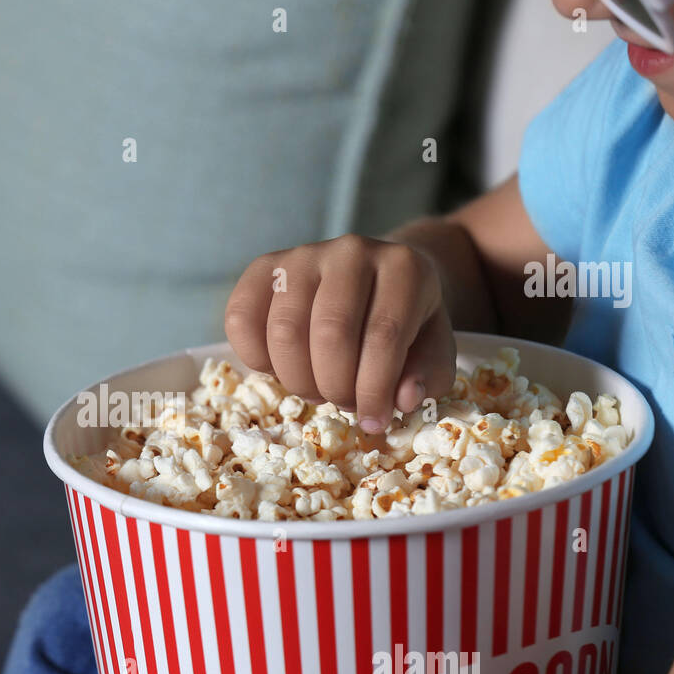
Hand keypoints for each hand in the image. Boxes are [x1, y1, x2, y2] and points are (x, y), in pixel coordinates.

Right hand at [224, 234, 456, 432]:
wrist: (377, 275)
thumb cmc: (406, 320)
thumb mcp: (432, 346)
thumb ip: (428, 373)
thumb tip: (402, 398)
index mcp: (403, 268)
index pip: (383, 336)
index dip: (374, 390)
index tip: (374, 422)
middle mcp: (351, 251)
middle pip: (330, 334)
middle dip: (334, 387)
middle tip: (343, 403)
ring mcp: (303, 255)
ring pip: (285, 331)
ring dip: (298, 379)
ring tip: (316, 388)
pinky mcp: (264, 266)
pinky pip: (241, 319)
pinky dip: (256, 358)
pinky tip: (281, 367)